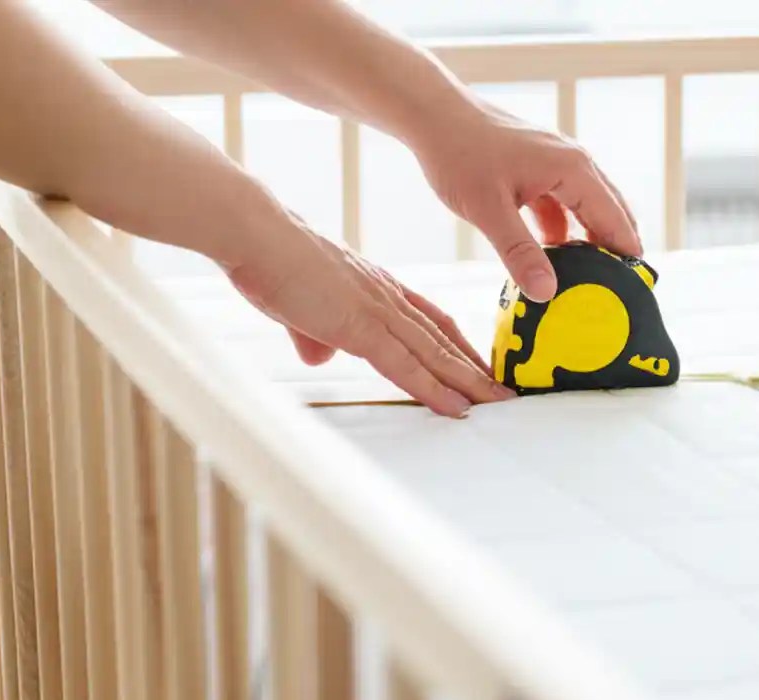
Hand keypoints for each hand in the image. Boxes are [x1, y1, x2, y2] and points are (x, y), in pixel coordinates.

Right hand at [225, 210, 512, 416]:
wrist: (255, 233)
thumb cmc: (268, 259)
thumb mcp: (296, 305)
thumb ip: (312, 332)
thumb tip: (319, 355)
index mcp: (375, 286)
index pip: (428, 317)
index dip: (455, 343)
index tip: (475, 363)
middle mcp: (386, 296)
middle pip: (442, 336)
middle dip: (474, 366)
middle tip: (503, 390)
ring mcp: (377, 311)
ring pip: (436, 353)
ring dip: (470, 382)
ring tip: (498, 404)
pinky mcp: (360, 327)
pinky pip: (407, 366)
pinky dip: (436, 389)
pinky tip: (458, 408)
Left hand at [411, 99, 640, 301]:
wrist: (433, 114)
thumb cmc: (459, 154)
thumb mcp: (489, 211)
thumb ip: (520, 253)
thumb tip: (547, 293)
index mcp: (572, 169)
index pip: (614, 218)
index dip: (627, 254)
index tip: (636, 288)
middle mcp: (573, 162)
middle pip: (610, 212)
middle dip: (614, 250)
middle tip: (616, 291)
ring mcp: (556, 163)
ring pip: (585, 209)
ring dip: (586, 242)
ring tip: (586, 281)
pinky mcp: (538, 168)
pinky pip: (562, 205)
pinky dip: (562, 231)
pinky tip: (550, 257)